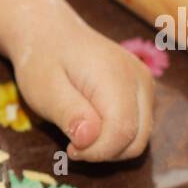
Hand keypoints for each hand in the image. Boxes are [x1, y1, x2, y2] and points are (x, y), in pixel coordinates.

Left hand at [9, 14, 154, 161]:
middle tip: (72, 143)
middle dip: (104, 152)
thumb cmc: (42, 62)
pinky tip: (90, 125)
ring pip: (139, 137)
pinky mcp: (142, 92)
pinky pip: (137, 127)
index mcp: (116, 77)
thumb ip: (69, 114)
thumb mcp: (44, 90)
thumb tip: (89, 138)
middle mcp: (140, 80)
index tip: (69, 148)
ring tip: (79, 132)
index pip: (122, 132)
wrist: (50, 35)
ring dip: (109, 146)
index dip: (96, 151)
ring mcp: (145, 85)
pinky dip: (115, 136)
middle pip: (137, 140)